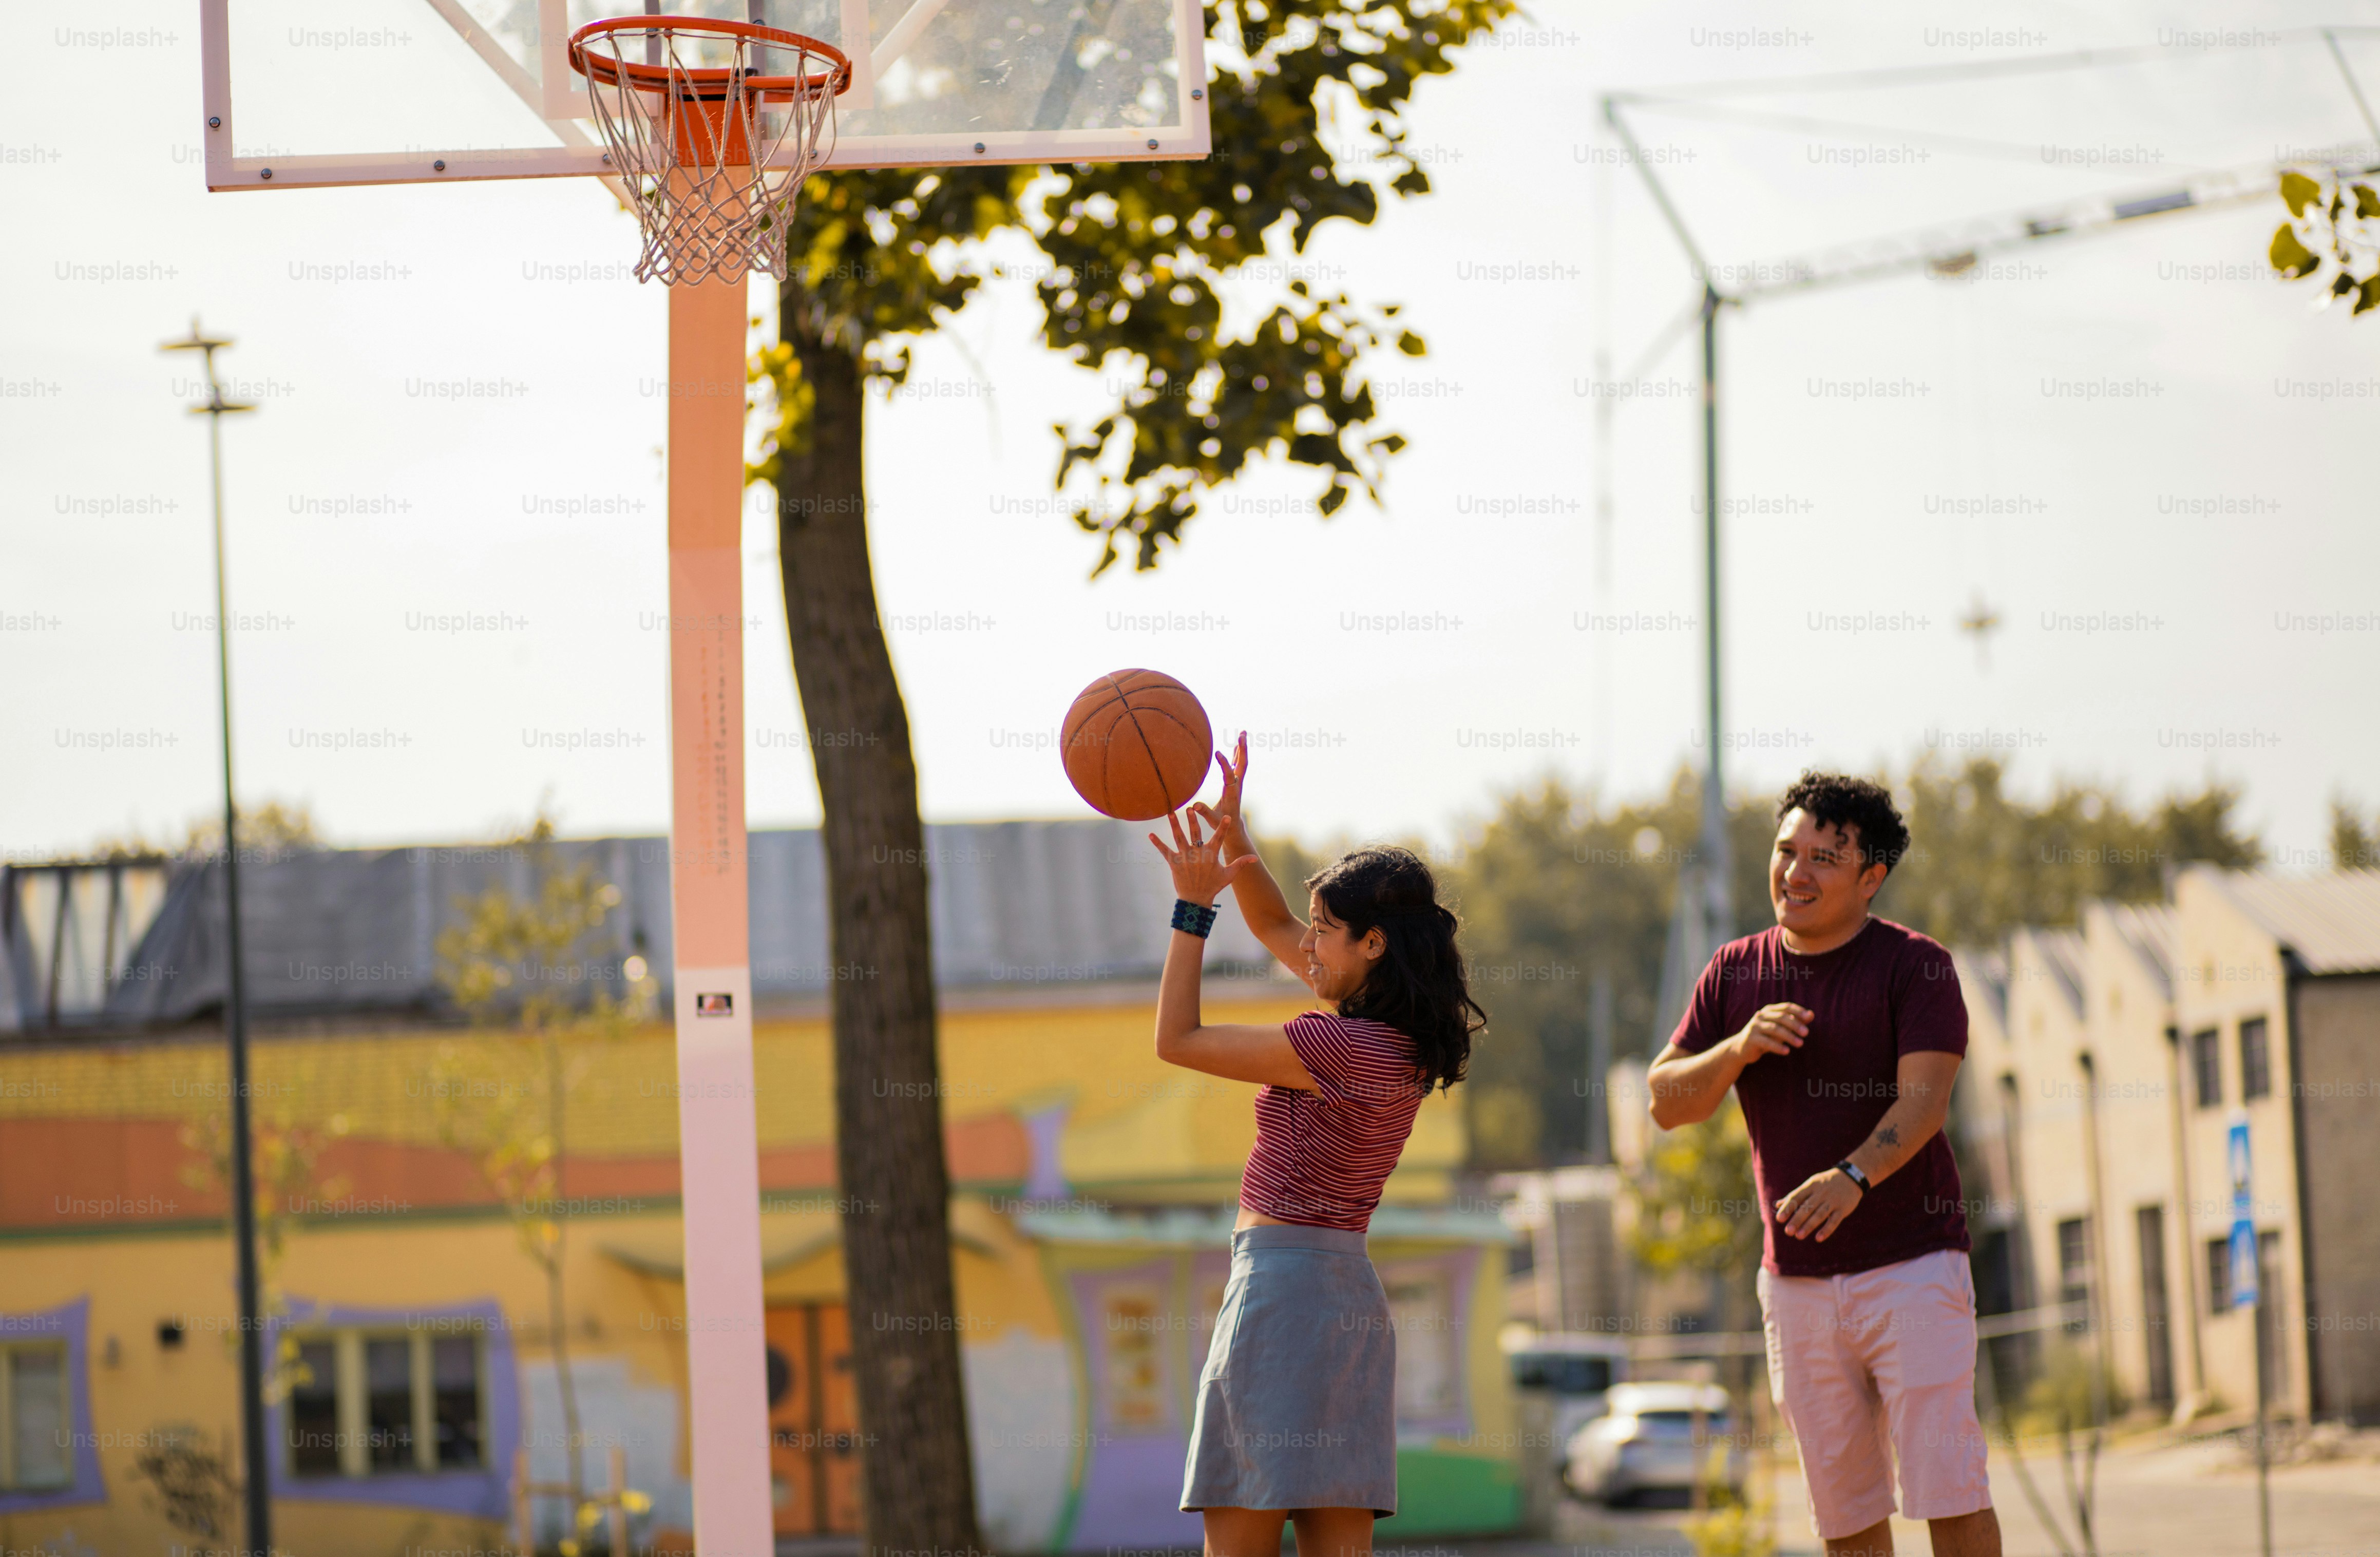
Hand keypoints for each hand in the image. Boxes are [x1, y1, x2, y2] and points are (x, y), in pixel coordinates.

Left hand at [1148, 808, 1255, 907]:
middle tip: (1190, 808)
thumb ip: (1240, 863)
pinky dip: (1157, 843)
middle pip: (1195, 833)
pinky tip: (1150, 834)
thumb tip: (1255, 858)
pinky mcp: (1173, 863)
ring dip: (1174, 825)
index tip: (1225, 817)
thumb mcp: (1228, 875)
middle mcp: (1197, 854)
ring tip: (1170, 813)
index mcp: (1211, 855)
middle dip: (1192, 820)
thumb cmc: (1213, 886)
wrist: (1196, 900)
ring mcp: (1184, 858)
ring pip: (1179, 838)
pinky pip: (1164, 851)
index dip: (1222, 827)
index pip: (1219, 838)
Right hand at [1189, 731, 1249, 848]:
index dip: (1224, 764)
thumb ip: (1204, 812)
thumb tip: (1194, 806)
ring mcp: (1236, 783)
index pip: (1229, 775)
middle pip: (1241, 764)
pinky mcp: (1234, 783)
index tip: (1217, 752)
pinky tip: (1236, 747)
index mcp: (1231, 793)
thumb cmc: (1222, 823)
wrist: (1233, 827)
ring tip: (1242, 733)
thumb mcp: (1212, 820)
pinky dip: (1236, 755)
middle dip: (1242, 749)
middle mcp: (1236, 785)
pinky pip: (1236, 766)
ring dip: (1241, 748)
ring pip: (1240, 763)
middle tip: (1242, 734)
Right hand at [1730, 1003, 1810, 1065]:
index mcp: (1769, 1010)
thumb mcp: (1780, 1028)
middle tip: (1806, 1033)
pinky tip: (1786, 1051)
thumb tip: (1811, 1014)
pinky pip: (1766, 1042)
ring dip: (1789, 1036)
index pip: (1786, 1007)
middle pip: (1781, 1017)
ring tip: (1800, 1044)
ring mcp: (1754, 1027)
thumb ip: (1795, 1021)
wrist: (1742, 1048)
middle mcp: (1761, 1016)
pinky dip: (1777, 1046)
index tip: (1809, 1017)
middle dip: (1795, 1024)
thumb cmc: (1766, 1037)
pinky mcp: (1751, 1039)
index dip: (1798, 1011)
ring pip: (1774, 1029)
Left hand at [1775, 1167, 1862, 1241]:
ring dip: (1809, 1225)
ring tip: (1798, 1236)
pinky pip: (1834, 1220)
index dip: (1787, 1208)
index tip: (1779, 1219)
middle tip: (1788, 1231)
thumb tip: (1776, 1205)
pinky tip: (1818, 1238)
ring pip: (1819, 1214)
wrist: (1851, 1177)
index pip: (1796, 1197)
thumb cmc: (1825, 1183)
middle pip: (1807, 1207)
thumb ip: (1795, 1196)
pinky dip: (1827, 1229)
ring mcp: (1832, 1201)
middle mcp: (1821, 1193)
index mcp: (1810, 1186)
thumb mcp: (1810, 1185)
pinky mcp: (1843, 1209)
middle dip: (1797, 1219)